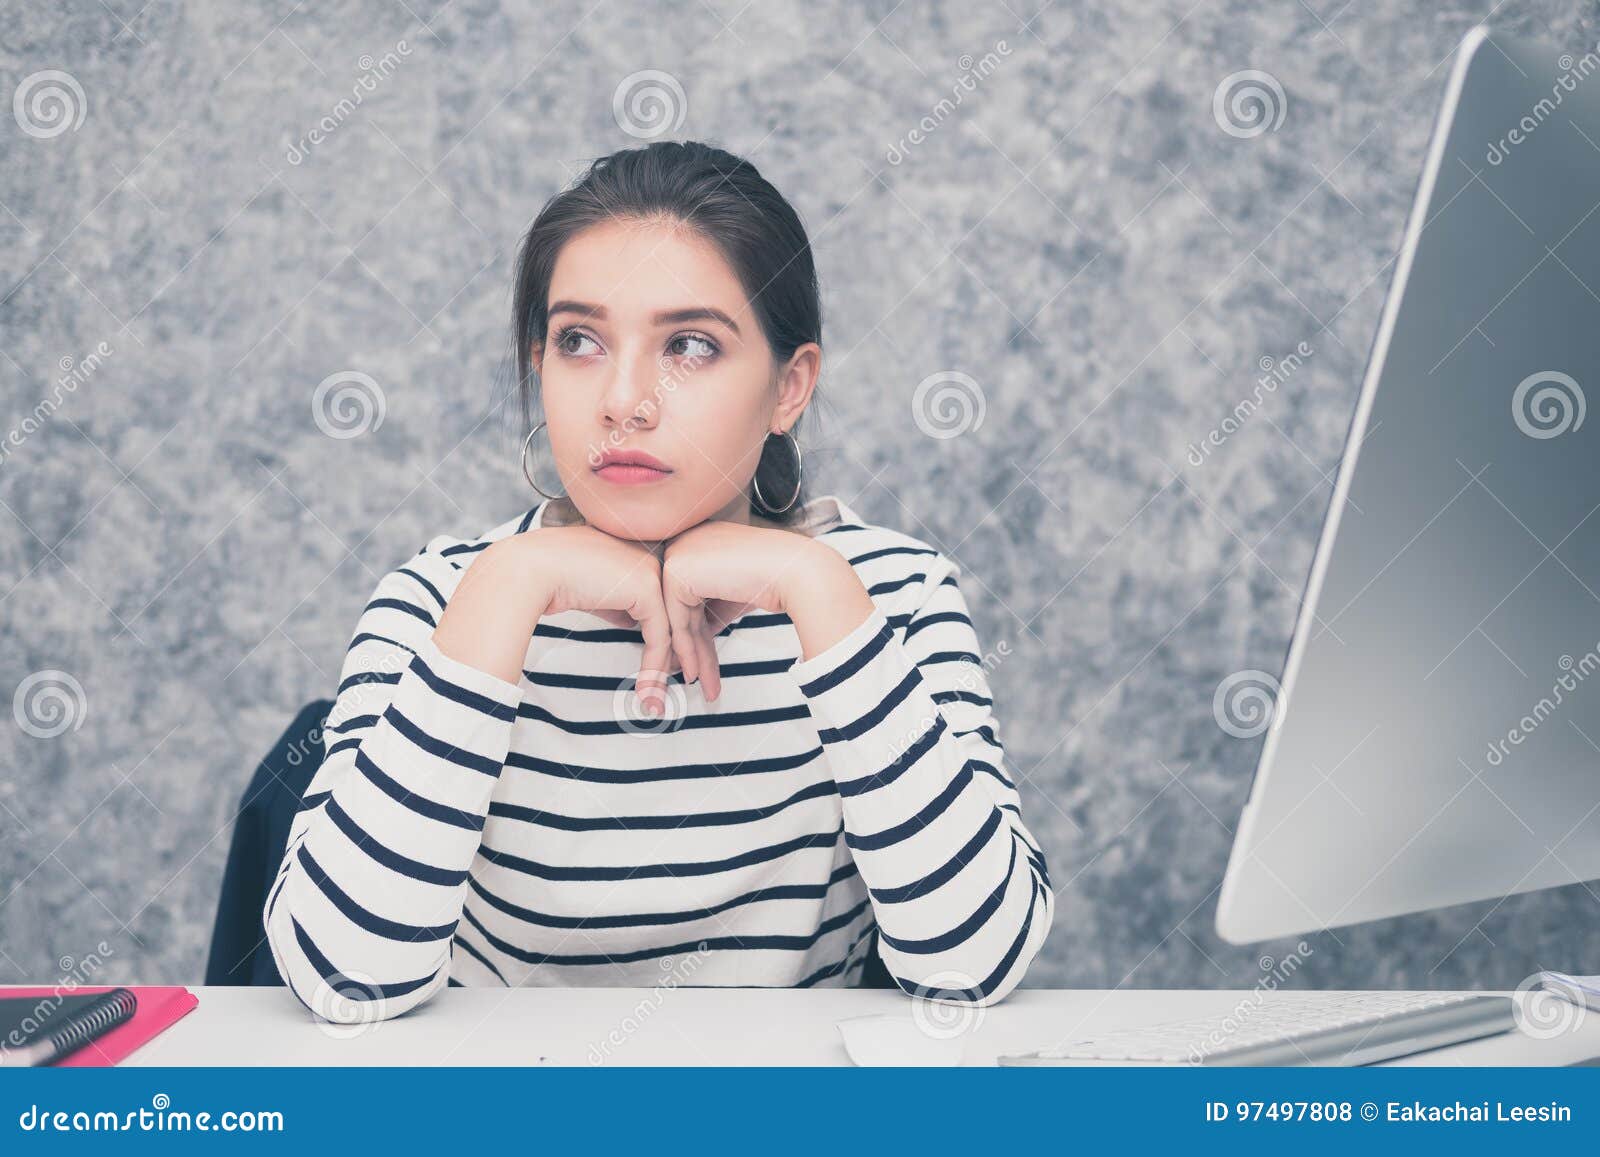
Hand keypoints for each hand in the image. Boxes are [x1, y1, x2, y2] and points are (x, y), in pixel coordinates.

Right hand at [436, 525, 677, 710]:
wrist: (531, 568)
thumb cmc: (554, 579)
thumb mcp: (598, 592)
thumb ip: (621, 604)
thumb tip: (636, 626)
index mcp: (644, 548)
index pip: (668, 598)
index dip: (673, 635)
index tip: (670, 665)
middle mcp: (654, 554)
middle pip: (678, 613)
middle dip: (683, 654)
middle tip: (678, 684)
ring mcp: (653, 569)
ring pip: (672, 628)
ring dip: (668, 669)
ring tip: (657, 700)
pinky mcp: (648, 588)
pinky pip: (659, 637)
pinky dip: (654, 668)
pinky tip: (646, 691)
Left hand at [659, 520, 874, 701]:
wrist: (795, 571)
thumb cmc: (776, 580)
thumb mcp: (734, 595)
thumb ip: (712, 608)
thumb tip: (697, 635)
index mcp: (699, 540)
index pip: (690, 595)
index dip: (695, 633)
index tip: (701, 663)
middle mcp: (684, 541)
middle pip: (680, 607)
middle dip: (690, 648)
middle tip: (695, 678)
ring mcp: (678, 553)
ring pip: (675, 616)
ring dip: (688, 655)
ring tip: (697, 683)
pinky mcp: (676, 570)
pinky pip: (676, 619)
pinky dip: (686, 649)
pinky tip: (695, 672)